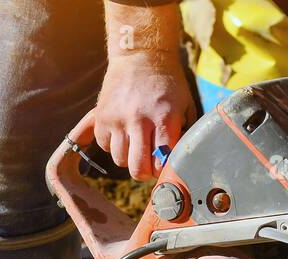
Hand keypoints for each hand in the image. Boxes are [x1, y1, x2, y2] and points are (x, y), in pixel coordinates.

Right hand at [95, 51, 195, 180]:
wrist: (140, 55)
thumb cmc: (169, 84)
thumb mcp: (186, 106)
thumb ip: (186, 134)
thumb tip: (183, 162)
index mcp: (163, 119)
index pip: (161, 162)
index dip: (164, 170)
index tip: (167, 166)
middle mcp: (138, 120)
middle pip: (137, 168)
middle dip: (145, 173)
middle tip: (150, 165)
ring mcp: (117, 118)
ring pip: (119, 159)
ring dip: (129, 159)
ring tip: (137, 147)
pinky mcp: (101, 114)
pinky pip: (104, 145)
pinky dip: (113, 145)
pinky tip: (123, 135)